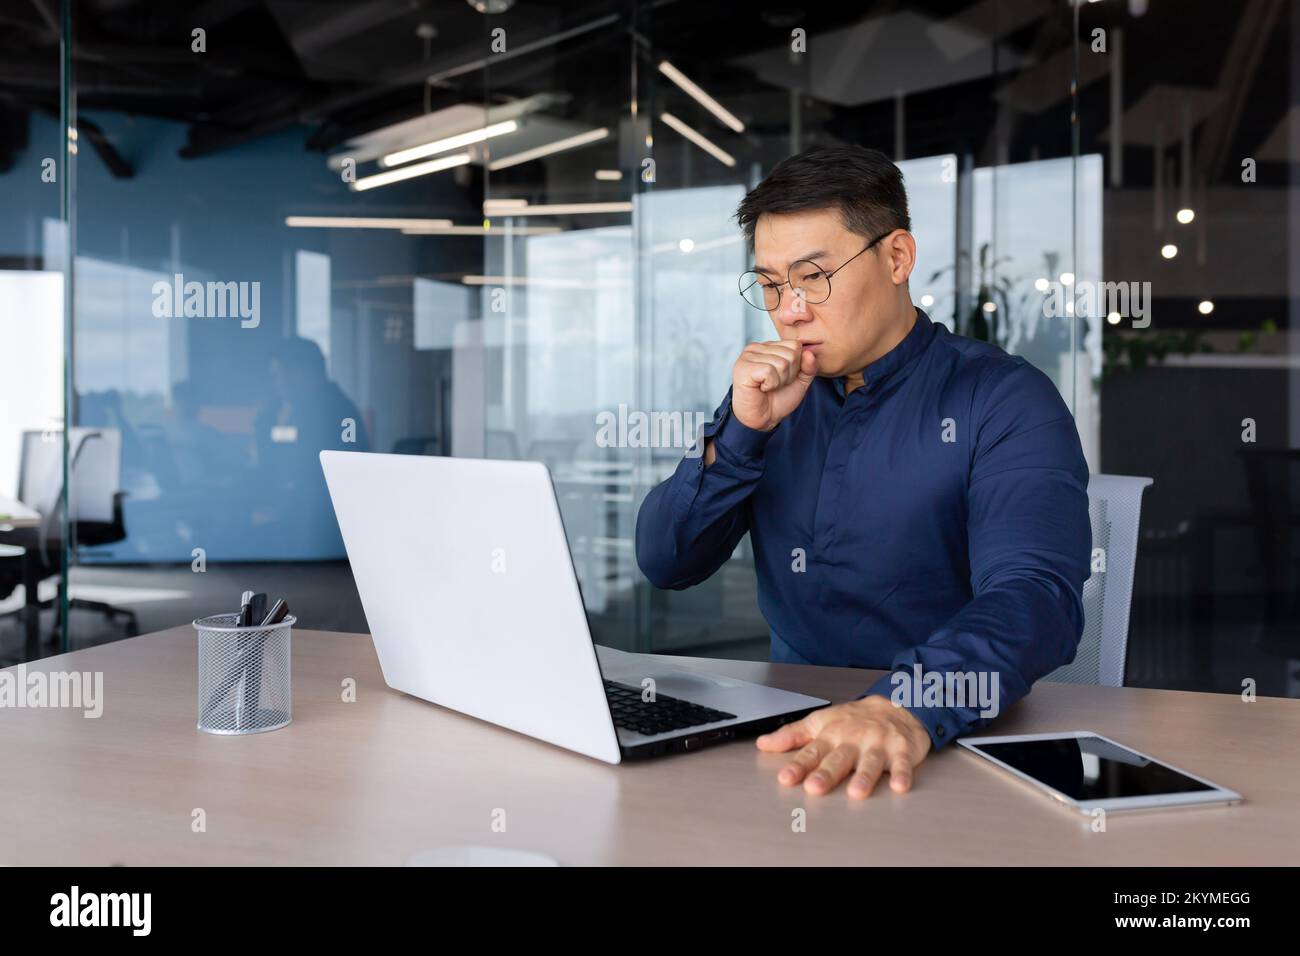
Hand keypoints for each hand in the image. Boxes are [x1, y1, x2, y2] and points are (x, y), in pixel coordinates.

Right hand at [730, 340, 816, 431]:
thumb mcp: (800, 381)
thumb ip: (809, 367)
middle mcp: (757, 347)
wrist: (763, 419)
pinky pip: (769, 371)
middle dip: (788, 375)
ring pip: (781, 363)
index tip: (783, 377)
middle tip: (774, 384)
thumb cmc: (778, 399)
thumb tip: (809, 353)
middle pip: (790, 354)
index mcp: (769, 346)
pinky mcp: (742, 367)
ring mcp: (748, 356)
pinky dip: (770, 384)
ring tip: (767, 387)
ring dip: (779, 381)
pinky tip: (761, 388)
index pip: (795, 345)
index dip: (796, 366)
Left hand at [756, 695, 932, 798]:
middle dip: (826, 773)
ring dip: (863, 777)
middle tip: (814, 787)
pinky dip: (902, 774)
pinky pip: (903, 763)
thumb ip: (792, 735)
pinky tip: (899, 786)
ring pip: (870, 762)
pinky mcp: (902, 750)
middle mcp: (854, 739)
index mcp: (832, 734)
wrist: (897, 705)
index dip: (798, 765)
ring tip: (856, 792)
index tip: (786, 777)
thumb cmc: (855, 719)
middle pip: (838, 758)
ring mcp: (878, 744)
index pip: (812, 751)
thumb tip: (763, 744)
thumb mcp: (820, 722)